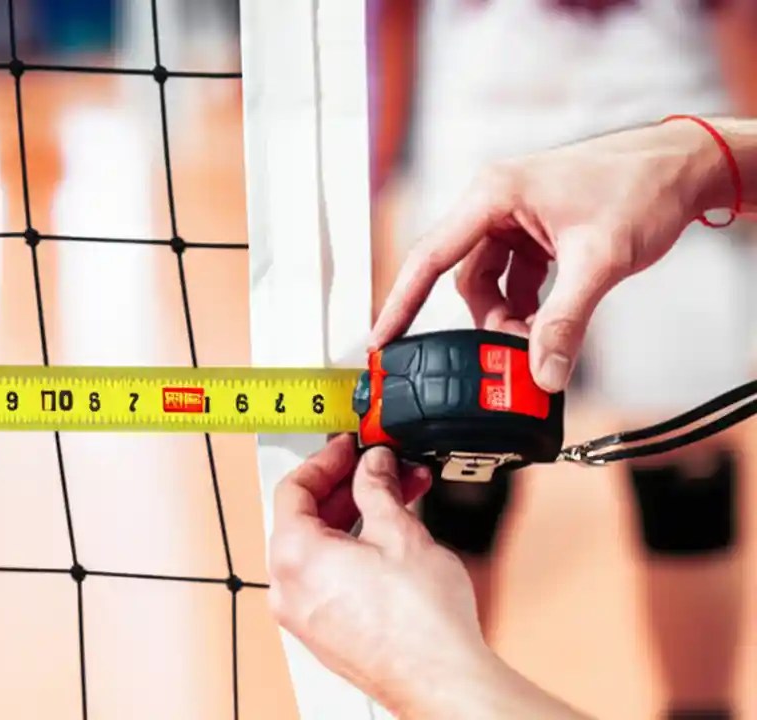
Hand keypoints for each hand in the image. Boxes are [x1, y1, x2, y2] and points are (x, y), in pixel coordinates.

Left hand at [268, 436, 586, 717]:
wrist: (441, 680)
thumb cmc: (421, 623)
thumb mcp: (400, 532)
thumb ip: (377, 488)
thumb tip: (373, 466)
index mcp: (294, 556)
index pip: (294, 489)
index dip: (326, 460)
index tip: (349, 447)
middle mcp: (287, 588)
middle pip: (304, 518)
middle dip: (347, 488)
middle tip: (380, 469)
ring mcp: (303, 614)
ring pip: (318, 548)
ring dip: (355, 519)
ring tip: (397, 500)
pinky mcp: (323, 631)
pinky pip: (326, 577)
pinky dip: (350, 551)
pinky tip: (387, 539)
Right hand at [370, 119, 737, 391]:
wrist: (686, 165)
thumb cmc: (642, 187)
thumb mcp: (600, 261)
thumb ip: (566, 321)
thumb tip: (544, 373)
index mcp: (494, 194)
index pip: (430, 256)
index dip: (401, 302)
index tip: (381, 339)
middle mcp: (494, 201)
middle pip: (462, 276)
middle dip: (482, 321)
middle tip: (505, 359)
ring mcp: (513, 216)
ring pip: (487, 281)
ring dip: (506, 316)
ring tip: (538, 340)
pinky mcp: (533, 231)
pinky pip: (512, 278)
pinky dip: (525, 305)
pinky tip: (548, 322)